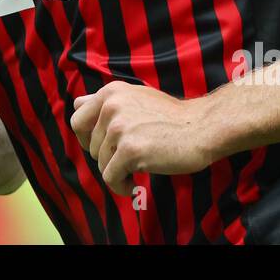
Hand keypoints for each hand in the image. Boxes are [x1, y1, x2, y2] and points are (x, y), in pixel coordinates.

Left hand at [71, 81, 211, 195]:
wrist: (202, 128)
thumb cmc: (172, 117)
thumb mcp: (136, 97)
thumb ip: (108, 102)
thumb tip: (77, 103)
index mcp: (111, 92)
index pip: (77, 118)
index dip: (88, 137)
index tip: (105, 146)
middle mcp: (111, 106)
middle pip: (89, 145)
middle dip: (104, 157)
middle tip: (124, 160)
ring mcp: (120, 127)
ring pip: (100, 163)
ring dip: (117, 172)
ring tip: (136, 170)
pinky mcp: (130, 150)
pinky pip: (110, 178)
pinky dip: (120, 186)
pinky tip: (134, 184)